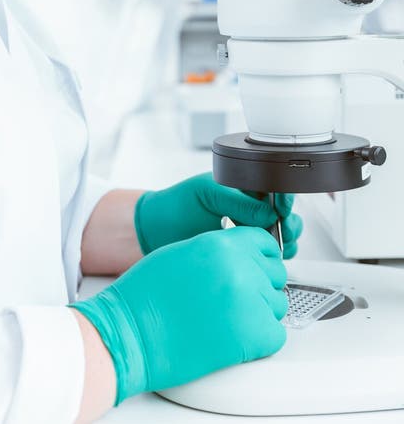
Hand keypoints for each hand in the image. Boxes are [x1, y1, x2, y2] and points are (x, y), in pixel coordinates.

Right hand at [72, 227, 287, 402]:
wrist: (131, 332)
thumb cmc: (147, 295)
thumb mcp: (184, 252)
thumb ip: (219, 250)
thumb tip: (244, 258)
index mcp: (222, 243)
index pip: (266, 243)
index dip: (260, 259)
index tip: (252, 271)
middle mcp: (239, 267)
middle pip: (275, 275)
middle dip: (260, 287)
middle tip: (231, 301)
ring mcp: (248, 301)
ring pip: (277, 306)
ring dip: (259, 314)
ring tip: (225, 320)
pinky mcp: (251, 336)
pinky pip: (275, 335)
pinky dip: (259, 341)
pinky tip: (231, 339)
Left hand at [134, 172, 302, 258]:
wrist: (156, 231)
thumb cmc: (177, 205)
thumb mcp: (207, 192)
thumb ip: (237, 200)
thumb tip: (268, 213)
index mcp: (242, 188)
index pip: (274, 191)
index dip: (284, 199)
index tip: (284, 209)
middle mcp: (248, 210)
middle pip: (283, 215)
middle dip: (290, 222)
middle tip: (284, 230)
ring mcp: (246, 232)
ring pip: (280, 236)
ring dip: (285, 241)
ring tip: (278, 245)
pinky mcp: (242, 252)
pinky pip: (266, 254)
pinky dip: (274, 256)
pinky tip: (269, 256)